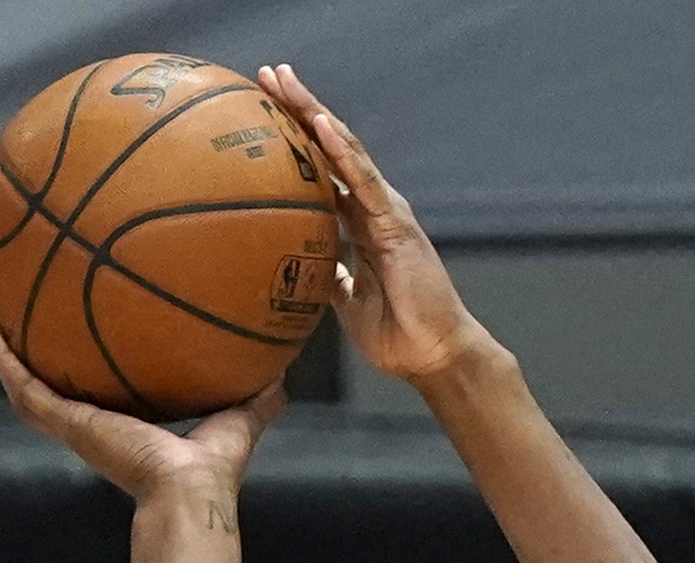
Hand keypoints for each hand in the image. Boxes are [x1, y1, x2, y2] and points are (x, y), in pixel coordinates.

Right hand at [0, 318, 283, 507]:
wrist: (191, 492)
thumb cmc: (216, 469)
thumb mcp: (242, 414)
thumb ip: (261, 394)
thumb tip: (286, 369)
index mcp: (132, 430)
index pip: (106, 398)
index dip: (92, 373)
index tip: (82, 345)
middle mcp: (100, 429)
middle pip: (60, 393)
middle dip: (41, 362)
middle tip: (24, 326)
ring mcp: (79, 429)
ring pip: (31, 391)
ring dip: (7, 359)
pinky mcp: (70, 425)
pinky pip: (27, 389)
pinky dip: (4, 361)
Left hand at [257, 65, 477, 387]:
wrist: (432, 356)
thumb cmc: (397, 334)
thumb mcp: (348, 304)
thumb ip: (330, 278)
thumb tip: (299, 269)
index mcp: (360, 224)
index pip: (323, 170)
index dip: (295, 140)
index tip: (262, 111)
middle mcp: (373, 207)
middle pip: (331, 146)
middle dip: (299, 108)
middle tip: (266, 74)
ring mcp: (386, 210)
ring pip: (345, 150)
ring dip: (313, 112)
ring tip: (284, 81)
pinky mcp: (397, 223)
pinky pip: (364, 181)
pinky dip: (342, 151)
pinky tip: (319, 124)